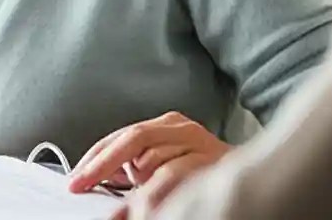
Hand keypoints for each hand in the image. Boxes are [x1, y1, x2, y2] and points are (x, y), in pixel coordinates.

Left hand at [68, 112, 230, 217]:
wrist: (256, 177)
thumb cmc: (204, 172)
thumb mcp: (164, 165)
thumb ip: (136, 168)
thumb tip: (96, 181)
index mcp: (168, 124)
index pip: (122, 135)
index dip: (95, 157)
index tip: (75, 178)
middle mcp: (184, 128)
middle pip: (134, 139)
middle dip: (103, 164)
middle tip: (82, 184)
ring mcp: (202, 144)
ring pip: (157, 161)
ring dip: (137, 184)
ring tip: (126, 206)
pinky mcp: (217, 163)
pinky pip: (181, 176)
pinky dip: (159, 193)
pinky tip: (148, 207)